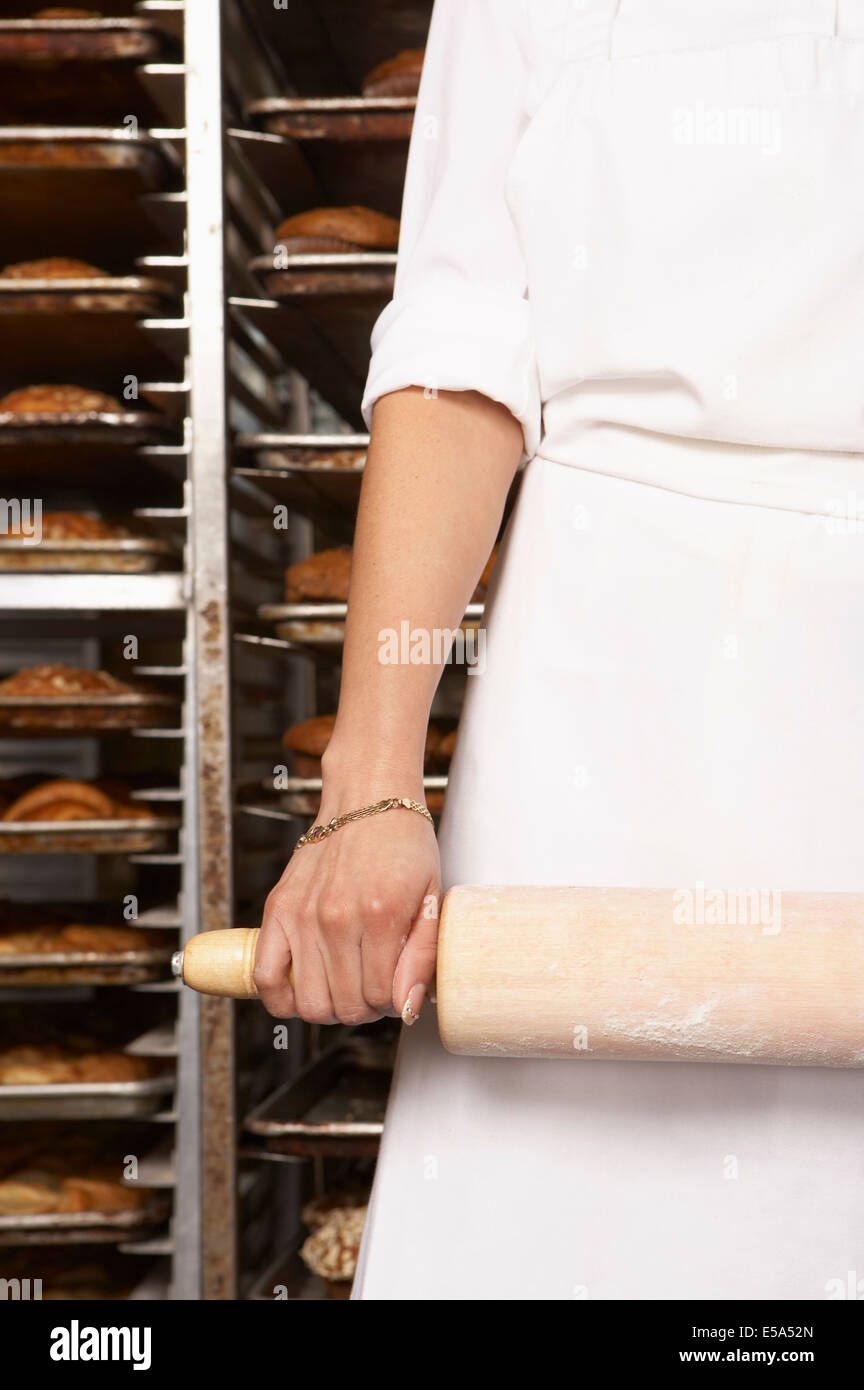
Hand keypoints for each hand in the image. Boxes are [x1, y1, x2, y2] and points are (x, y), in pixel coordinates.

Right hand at [255, 800, 439, 1025]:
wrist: (366, 799)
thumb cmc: (402, 843)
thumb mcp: (431, 895)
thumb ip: (422, 956)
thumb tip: (408, 1006)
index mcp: (381, 914)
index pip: (382, 997)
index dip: (394, 1003)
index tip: (397, 988)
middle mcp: (337, 917)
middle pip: (346, 1006)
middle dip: (366, 1008)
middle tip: (374, 987)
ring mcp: (303, 915)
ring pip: (310, 1002)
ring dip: (331, 1006)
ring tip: (345, 986)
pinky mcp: (278, 909)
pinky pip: (266, 976)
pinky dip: (282, 998)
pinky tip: (302, 991)